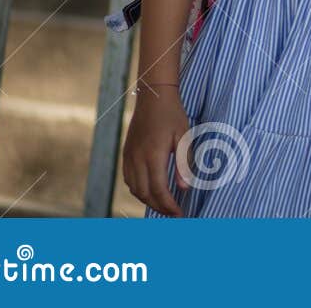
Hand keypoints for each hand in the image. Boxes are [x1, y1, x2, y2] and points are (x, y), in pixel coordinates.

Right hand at [123, 85, 190, 216]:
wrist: (153, 96)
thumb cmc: (172, 115)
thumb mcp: (184, 136)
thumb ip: (184, 163)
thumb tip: (184, 188)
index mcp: (153, 155)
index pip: (158, 189)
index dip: (168, 205)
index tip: (179, 214)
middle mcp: (137, 159)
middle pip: (145, 193)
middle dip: (159, 207)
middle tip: (174, 213)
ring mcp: (129, 156)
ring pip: (134, 189)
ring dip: (148, 200)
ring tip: (164, 205)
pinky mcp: (126, 154)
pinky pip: (129, 179)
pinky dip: (138, 190)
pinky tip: (150, 191)